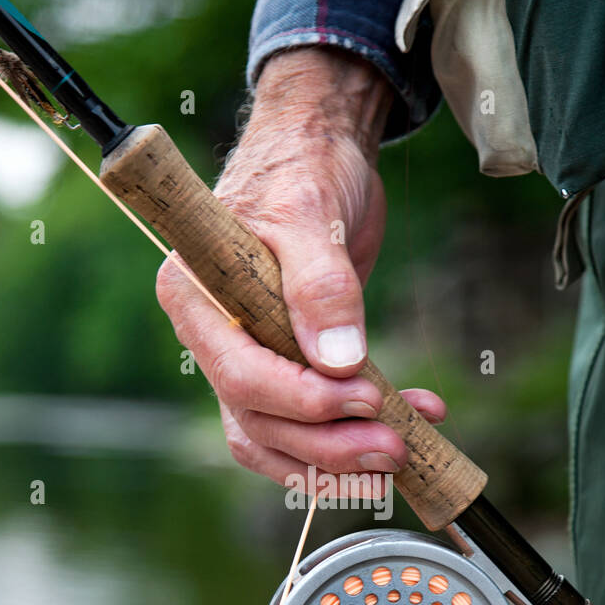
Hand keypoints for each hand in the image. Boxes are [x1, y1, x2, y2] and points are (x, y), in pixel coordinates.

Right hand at [156, 47, 445, 489]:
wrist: (322, 148)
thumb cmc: (303, 166)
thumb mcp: (311, 214)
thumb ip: (321, 286)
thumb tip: (340, 364)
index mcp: (195, 297)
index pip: (239, 374)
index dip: (300, 400)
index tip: (364, 398)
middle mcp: (212, 336)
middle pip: (258, 420)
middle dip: (327, 444)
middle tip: (394, 445)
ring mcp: (246, 356)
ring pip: (278, 438)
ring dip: (339, 456)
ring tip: (404, 447)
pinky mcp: (284, 366)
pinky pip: (306, 427)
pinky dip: (351, 437)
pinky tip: (409, 421)